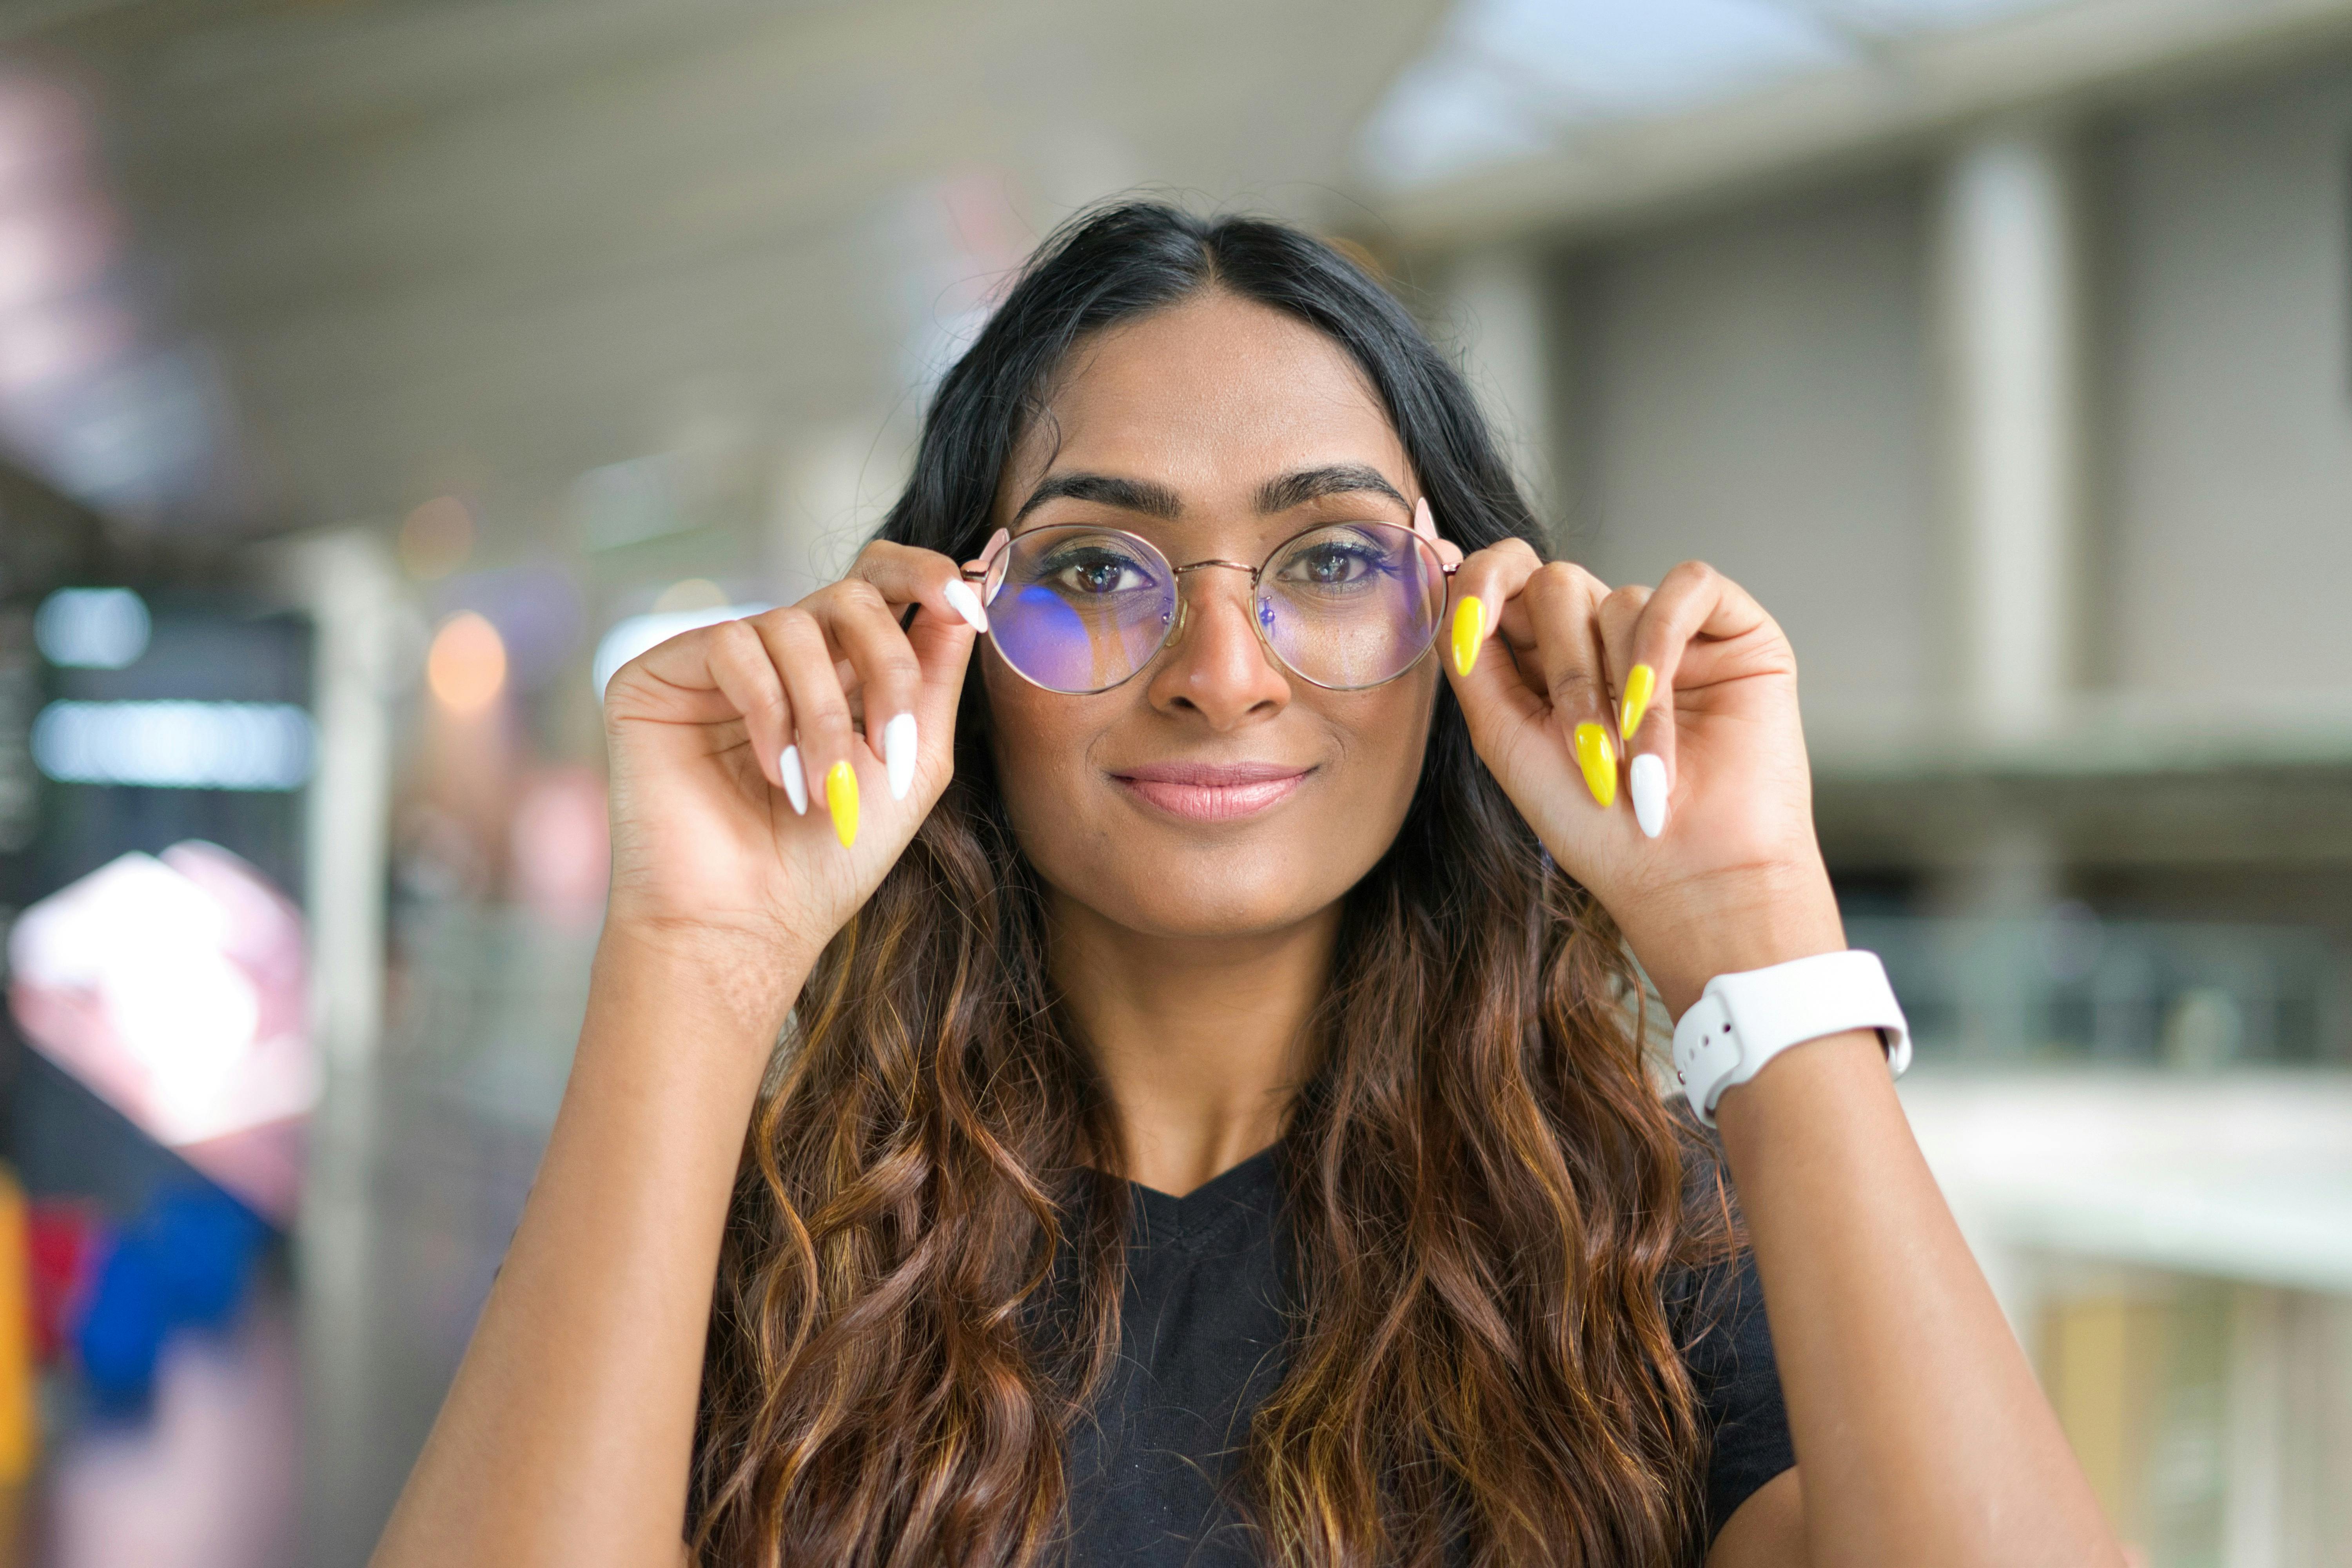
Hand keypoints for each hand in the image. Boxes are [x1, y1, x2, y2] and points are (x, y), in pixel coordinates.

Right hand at [597, 541, 988, 1016]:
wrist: (749, 924)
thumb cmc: (830, 859)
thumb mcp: (910, 761)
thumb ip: (935, 675)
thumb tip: (965, 593)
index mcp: (837, 669)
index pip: (877, 581)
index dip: (923, 574)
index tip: (963, 600)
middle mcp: (776, 655)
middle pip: (849, 594)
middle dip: (887, 666)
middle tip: (890, 749)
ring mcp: (715, 662)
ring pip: (793, 623)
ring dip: (825, 714)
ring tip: (824, 788)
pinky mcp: (657, 674)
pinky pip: (732, 644)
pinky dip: (769, 711)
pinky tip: (772, 773)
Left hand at [1441, 544, 1842, 1015]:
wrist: (1686, 876)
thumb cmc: (1596, 827)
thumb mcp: (1507, 736)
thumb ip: (1472, 659)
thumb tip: (1448, 582)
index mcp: (1547, 659)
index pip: (1507, 577)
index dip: (1480, 584)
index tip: (1469, 633)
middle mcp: (1606, 637)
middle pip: (1557, 585)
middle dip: (1564, 671)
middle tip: (1585, 747)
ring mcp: (1669, 631)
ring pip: (1616, 597)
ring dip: (1614, 688)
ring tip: (1631, 759)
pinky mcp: (1733, 629)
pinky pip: (1687, 586)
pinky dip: (1659, 645)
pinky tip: (1652, 704)